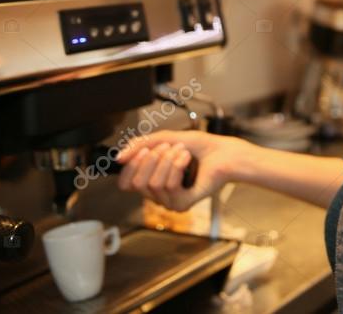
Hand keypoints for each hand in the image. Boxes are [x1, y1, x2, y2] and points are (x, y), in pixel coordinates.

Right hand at [116, 129, 248, 210]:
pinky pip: (169, 186)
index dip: (130, 166)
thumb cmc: (199, 147)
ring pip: (153, 183)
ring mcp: (170, 201)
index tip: (143, 150)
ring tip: (182, 152)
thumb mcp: (163, 139)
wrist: (223, 151)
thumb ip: (139, 146)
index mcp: (152, 181)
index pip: (126, 184)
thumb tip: (118, 158)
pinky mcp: (183, 204)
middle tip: (169, 147)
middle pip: (137, 183)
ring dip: (168, 160)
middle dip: (152, 158)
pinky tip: (187, 160)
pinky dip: (177, 166)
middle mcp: (158, 195)